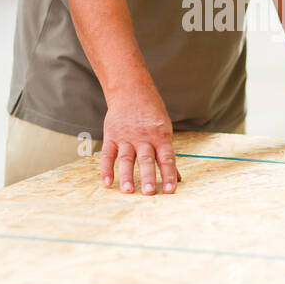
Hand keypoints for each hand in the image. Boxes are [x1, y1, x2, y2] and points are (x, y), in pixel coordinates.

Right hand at [100, 80, 181, 194]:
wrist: (131, 90)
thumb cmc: (152, 114)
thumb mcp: (164, 130)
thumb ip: (168, 155)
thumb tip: (178, 178)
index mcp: (161, 136)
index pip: (167, 158)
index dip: (169, 174)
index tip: (170, 190)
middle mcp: (144, 138)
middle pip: (146, 159)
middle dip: (147, 176)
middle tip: (149, 193)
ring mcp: (126, 137)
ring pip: (126, 158)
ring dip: (126, 175)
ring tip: (127, 191)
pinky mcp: (111, 136)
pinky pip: (108, 154)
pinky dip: (106, 168)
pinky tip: (107, 182)